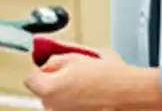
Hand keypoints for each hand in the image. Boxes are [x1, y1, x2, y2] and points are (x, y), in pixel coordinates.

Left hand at [23, 49, 161, 110]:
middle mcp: (52, 108)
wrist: (131, 95)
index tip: (49, 68)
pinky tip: (93, 100)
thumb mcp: (79, 56)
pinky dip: (77, 106)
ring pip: (58, 104)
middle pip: (44, 92)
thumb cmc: (110, 78)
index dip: (41, 71)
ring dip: (67, 97)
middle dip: (56, 83)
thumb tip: (48, 64)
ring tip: (89, 89)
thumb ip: (56, 60)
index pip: (30, 79)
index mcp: (48, 89)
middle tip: (76, 76)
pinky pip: (70, 109)